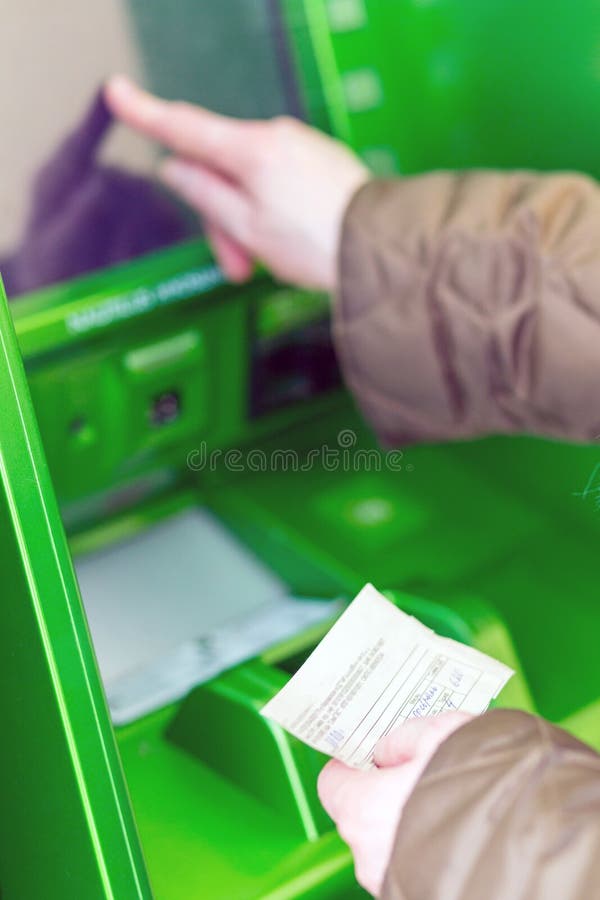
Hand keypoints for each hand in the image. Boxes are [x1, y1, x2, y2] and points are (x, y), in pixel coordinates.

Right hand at [104, 76, 369, 289]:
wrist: (381, 248)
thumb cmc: (318, 244)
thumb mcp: (247, 228)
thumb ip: (206, 195)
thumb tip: (177, 168)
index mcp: (251, 150)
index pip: (185, 128)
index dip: (147, 115)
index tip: (117, 92)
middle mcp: (276, 137)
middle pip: (220, 170)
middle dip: (219, 218)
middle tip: (235, 266)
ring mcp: (300, 147)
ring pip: (249, 182)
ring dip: (245, 224)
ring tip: (262, 266)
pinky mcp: (318, 162)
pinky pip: (276, 182)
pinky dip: (269, 213)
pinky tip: (286, 246)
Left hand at [317, 712, 471, 896]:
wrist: (533, 835)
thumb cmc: (479, 782)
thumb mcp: (436, 733)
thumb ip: (401, 738)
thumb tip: (390, 749)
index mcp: (362, 809)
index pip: (333, 784)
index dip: (351, 764)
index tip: (367, 753)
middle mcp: (371, 855)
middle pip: (361, 815)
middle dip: (386, 794)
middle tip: (418, 771)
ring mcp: (396, 883)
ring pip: (390, 843)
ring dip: (412, 821)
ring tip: (451, 798)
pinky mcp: (422, 897)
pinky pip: (416, 863)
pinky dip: (432, 845)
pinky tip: (462, 826)